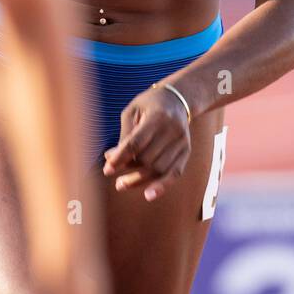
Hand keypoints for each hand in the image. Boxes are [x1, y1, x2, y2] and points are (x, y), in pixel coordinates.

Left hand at [102, 83, 191, 200]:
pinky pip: (174, 173)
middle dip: (128, 169)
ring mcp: (182, 141)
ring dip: (139, 179)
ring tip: (122, 183)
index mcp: (157, 116)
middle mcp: (172, 130)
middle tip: (112, 175)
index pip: (136, 142)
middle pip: (147, 158)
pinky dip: (161, 185)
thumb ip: (124, 135)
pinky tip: (149, 195)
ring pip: (158, 168)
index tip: (107, 170)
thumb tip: (111, 159)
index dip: (120, 158)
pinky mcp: (186, 151)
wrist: (179, 99)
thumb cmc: (149, 105)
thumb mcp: (133, 111)